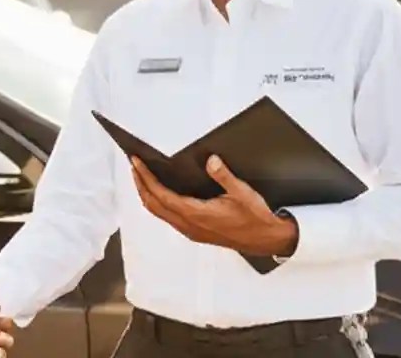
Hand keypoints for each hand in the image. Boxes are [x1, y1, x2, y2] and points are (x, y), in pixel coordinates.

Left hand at [130, 154, 298, 256]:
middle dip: (141, 184)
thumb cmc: (255, 217)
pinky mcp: (195, 232)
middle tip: (134, 165)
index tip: (136, 163)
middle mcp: (189, 225)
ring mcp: (191, 231)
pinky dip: (158, 203)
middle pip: (154, 205)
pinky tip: (161, 193)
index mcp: (196, 215)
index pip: (161, 195)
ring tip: (142, 176)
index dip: (146, 178)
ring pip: (159, 212)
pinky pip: (168, 217)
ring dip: (148, 194)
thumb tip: (211, 160)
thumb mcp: (242, 192)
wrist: (266, 240)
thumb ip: (224, 175)